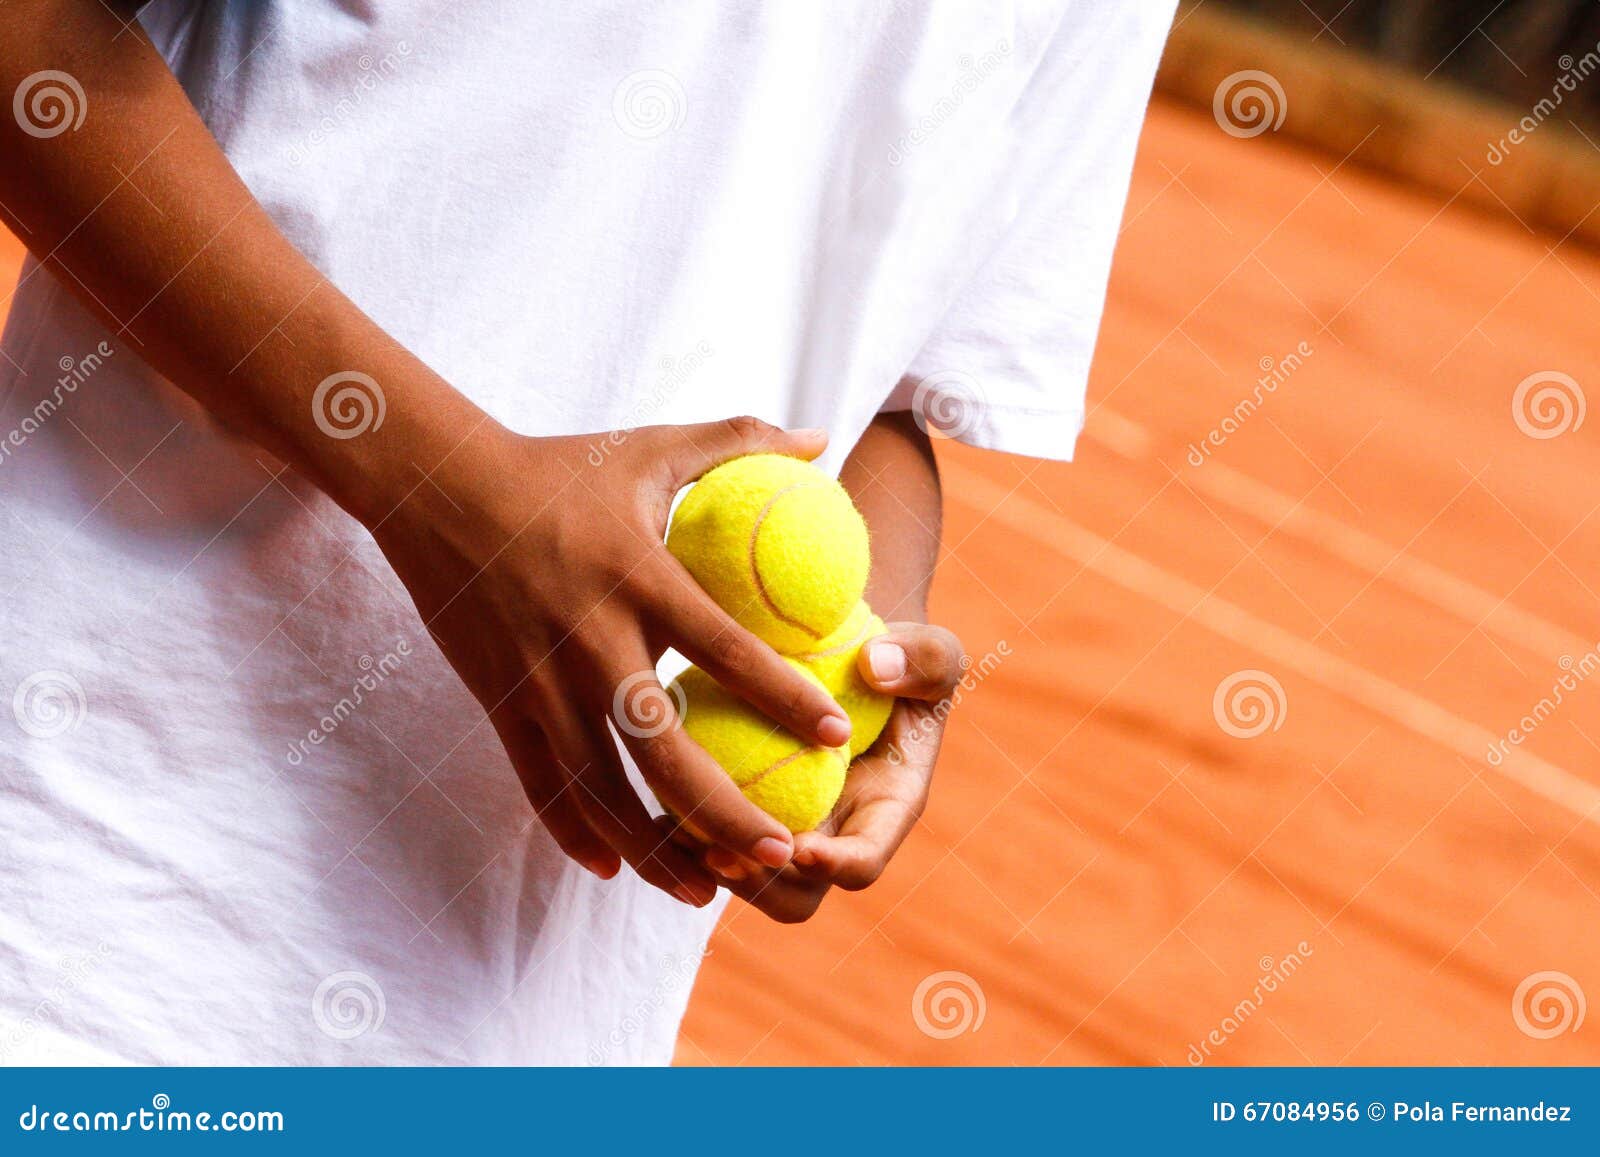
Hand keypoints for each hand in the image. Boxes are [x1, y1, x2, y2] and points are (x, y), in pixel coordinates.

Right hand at [369, 416, 854, 906]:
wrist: (435, 488)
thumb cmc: (558, 467)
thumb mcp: (650, 446)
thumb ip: (738, 439)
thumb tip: (820, 433)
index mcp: (639, 576)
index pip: (725, 651)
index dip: (783, 697)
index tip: (836, 738)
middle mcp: (590, 639)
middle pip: (662, 749)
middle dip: (723, 811)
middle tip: (778, 853)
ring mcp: (538, 681)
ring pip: (599, 789)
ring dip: (656, 846)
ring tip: (709, 889)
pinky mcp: (500, 704)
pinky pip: (540, 786)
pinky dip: (578, 833)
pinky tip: (617, 867)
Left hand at [693, 622, 964, 921]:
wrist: (846, 655)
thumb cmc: (896, 653)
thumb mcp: (930, 648)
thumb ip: (925, 658)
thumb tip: (878, 667)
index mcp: (885, 812)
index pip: (864, 860)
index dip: (835, 866)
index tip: (802, 849)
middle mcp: (833, 836)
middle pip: (795, 896)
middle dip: (758, 887)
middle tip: (723, 852)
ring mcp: (784, 829)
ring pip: (740, 877)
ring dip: (705, 865)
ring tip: (675, 829)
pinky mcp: (741, 811)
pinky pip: (705, 839)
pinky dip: (678, 834)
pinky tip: (647, 805)